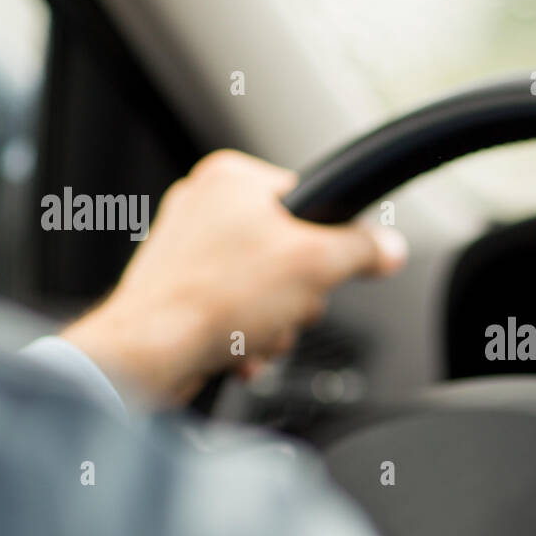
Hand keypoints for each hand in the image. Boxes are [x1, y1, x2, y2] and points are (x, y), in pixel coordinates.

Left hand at [61, 149, 406, 405]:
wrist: (147, 357)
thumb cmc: (211, 301)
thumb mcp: (315, 265)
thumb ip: (362, 249)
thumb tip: (388, 248)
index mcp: (232, 179)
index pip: (312, 204)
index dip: (328, 245)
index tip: (327, 270)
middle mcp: (204, 207)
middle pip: (293, 254)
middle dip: (296, 297)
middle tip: (283, 306)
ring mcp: (187, 251)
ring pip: (266, 291)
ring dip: (273, 325)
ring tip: (254, 332)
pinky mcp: (177, 294)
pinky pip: (235, 313)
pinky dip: (245, 338)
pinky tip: (239, 350)